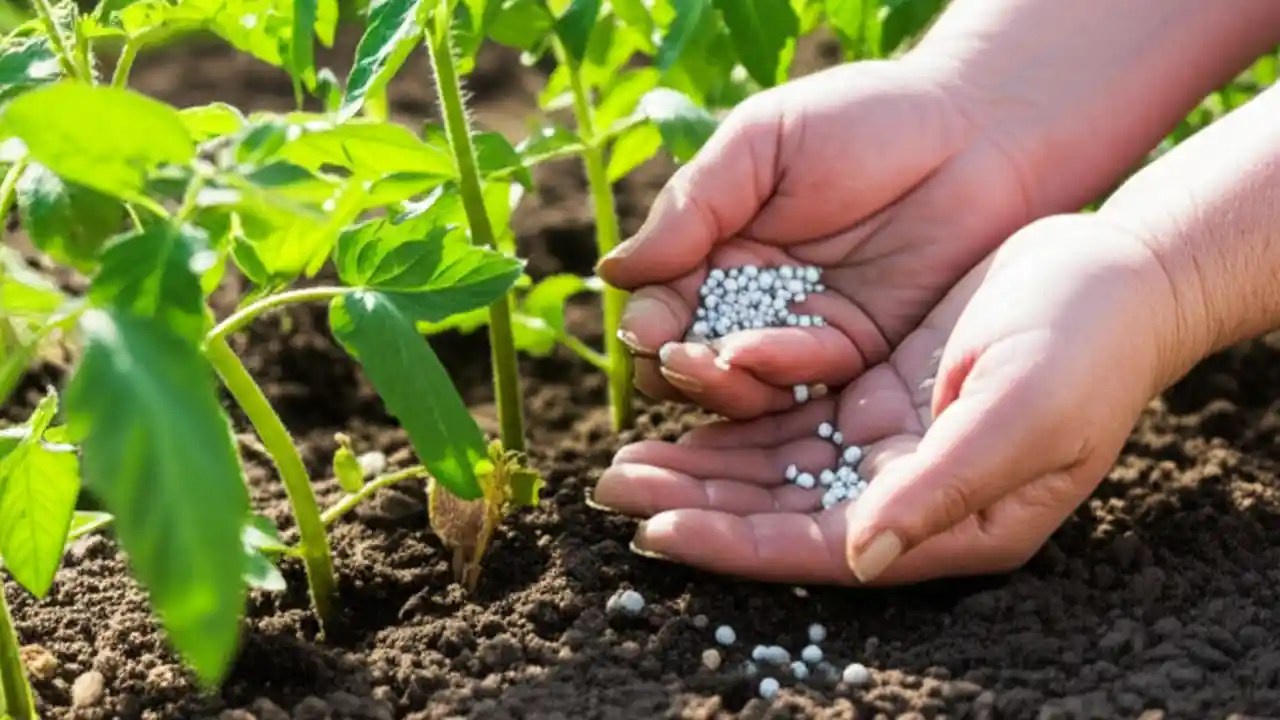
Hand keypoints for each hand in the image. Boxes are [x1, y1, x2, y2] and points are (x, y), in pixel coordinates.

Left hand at [591, 215, 1187, 583]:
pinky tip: (681, 412)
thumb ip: (941, 490)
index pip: (821, 548)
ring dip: (702, 467)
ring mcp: (889, 449)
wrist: (1111, 274)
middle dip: (697, 505)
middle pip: (782, 515)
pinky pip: (790, 419)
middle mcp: (909, 498)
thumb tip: (859, 559)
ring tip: (625, 458)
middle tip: (611, 488)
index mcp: (951, 525)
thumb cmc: (1085, 345)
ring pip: (776, 469)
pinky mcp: (875, 398)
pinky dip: (735, 420)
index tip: (658, 532)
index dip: (737, 544)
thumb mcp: (1021, 414)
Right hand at [597, 54, 1037, 418]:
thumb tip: (614, 271)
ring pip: (740, 385)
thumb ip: (692, 206)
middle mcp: (750, 300)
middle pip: (690, 357)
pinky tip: (760, 360)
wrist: (979, 134)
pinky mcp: (855, 356)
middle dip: (676, 364)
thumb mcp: (761, 144)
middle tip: (678, 357)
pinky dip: (776, 376)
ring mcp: (801, 332)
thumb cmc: (864, 119)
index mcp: (716, 247)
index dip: (648, 320)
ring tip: (714, 366)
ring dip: (718, 384)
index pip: (661, 302)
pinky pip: (803, 382)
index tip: (647, 325)